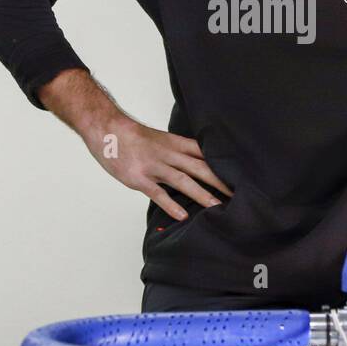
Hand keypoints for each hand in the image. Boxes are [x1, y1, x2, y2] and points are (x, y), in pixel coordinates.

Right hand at [85, 116, 232, 220]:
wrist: (107, 129)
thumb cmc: (134, 137)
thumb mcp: (161, 139)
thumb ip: (178, 151)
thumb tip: (198, 163)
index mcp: (175, 143)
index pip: (204, 152)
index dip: (222, 163)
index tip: (239, 174)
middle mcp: (168, 153)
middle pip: (199, 167)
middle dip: (220, 181)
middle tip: (238, 195)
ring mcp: (154, 166)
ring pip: (182, 180)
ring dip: (201, 194)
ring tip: (217, 207)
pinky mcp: (139, 178)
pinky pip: (157, 193)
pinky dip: (170, 204)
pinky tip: (182, 216)